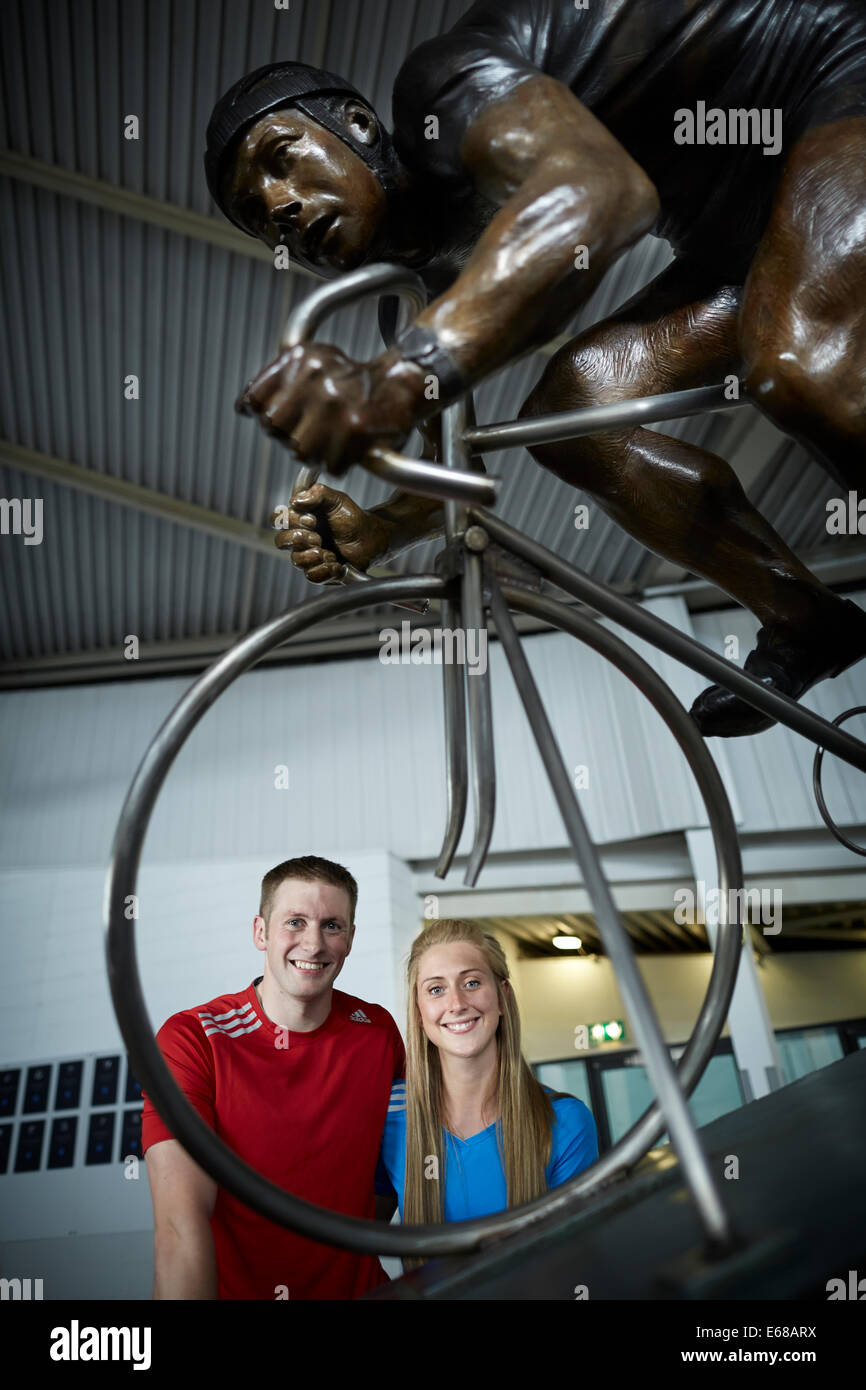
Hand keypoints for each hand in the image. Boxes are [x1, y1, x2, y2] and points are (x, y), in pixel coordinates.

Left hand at [237, 343, 428, 476]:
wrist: (401, 384)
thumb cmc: (352, 379)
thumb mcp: (311, 362)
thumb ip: (276, 380)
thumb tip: (243, 407)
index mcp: (301, 359)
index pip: (254, 400)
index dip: (262, 414)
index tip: (277, 416)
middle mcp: (316, 379)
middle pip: (273, 428)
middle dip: (288, 434)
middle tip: (310, 428)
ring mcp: (335, 406)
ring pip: (299, 451)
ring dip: (314, 451)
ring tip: (330, 437)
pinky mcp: (356, 431)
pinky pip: (329, 464)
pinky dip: (337, 462)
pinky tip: (347, 445)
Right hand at [272, 482, 393, 583]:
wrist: (370, 537)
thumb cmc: (352, 518)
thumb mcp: (336, 499)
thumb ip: (317, 493)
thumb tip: (296, 500)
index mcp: (299, 519)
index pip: (278, 520)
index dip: (290, 520)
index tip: (312, 519)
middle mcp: (300, 539)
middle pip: (280, 541)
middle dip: (299, 539)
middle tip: (318, 538)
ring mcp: (308, 556)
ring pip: (296, 561)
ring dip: (314, 556)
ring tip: (331, 553)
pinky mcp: (320, 572)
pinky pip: (311, 576)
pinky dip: (325, 570)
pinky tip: (337, 564)